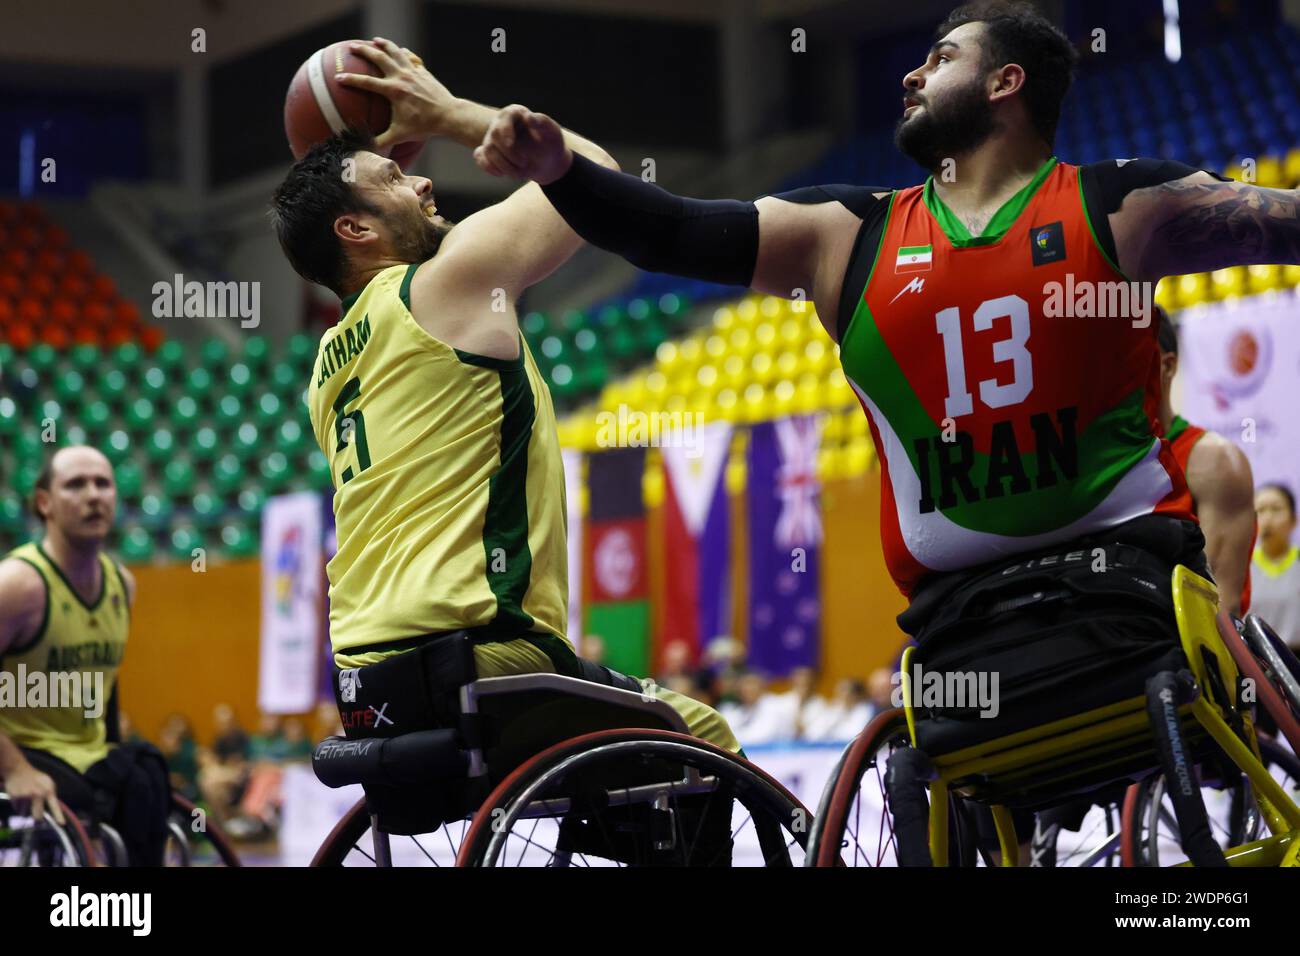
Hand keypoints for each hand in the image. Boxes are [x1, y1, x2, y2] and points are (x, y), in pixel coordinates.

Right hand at [3, 760, 63, 824]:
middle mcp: (38, 794)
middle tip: (37, 819)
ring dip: (25, 810)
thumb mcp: (47, 783)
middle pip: (37, 816)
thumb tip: (51, 810)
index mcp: (48, 791)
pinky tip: (19, 796)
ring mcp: (26, 796)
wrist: (18, 770)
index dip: (58, 816)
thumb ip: (50, 795)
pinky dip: (18, 806)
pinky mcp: (15, 798)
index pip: (55, 806)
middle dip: (37, 819)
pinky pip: (17, 809)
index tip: (62, 824)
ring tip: (26, 798)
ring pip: (25, 813)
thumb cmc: (35, 778)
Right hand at [336, 37, 454, 148]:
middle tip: (352, 47)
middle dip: (364, 51)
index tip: (338, 77)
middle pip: (379, 57)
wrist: (449, 115)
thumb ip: (382, 140)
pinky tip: (399, 51)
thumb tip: (367, 148)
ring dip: (384, 44)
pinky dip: (403, 52)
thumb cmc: (424, 126)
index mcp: (393, 91)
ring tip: (375, 40)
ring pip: (395, 52)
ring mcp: (413, 72)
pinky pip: (410, 57)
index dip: (351, 80)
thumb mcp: (401, 134)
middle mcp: (402, 77)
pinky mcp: (423, 71)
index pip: (366, 82)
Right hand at [473, 105, 572, 184]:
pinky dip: (489, 167)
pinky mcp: (488, 151)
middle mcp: (500, 123)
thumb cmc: (550, 142)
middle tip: (525, 163)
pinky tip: (502, 173)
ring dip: (503, 165)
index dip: (505, 130)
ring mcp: (492, 138)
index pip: (504, 118)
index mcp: (515, 113)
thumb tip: (530, 118)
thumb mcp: (552, 131)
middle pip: (494, 137)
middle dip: (509, 154)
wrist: (546, 159)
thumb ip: (543, 122)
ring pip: (488, 150)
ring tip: (520, 173)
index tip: (511, 143)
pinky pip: (479, 157)